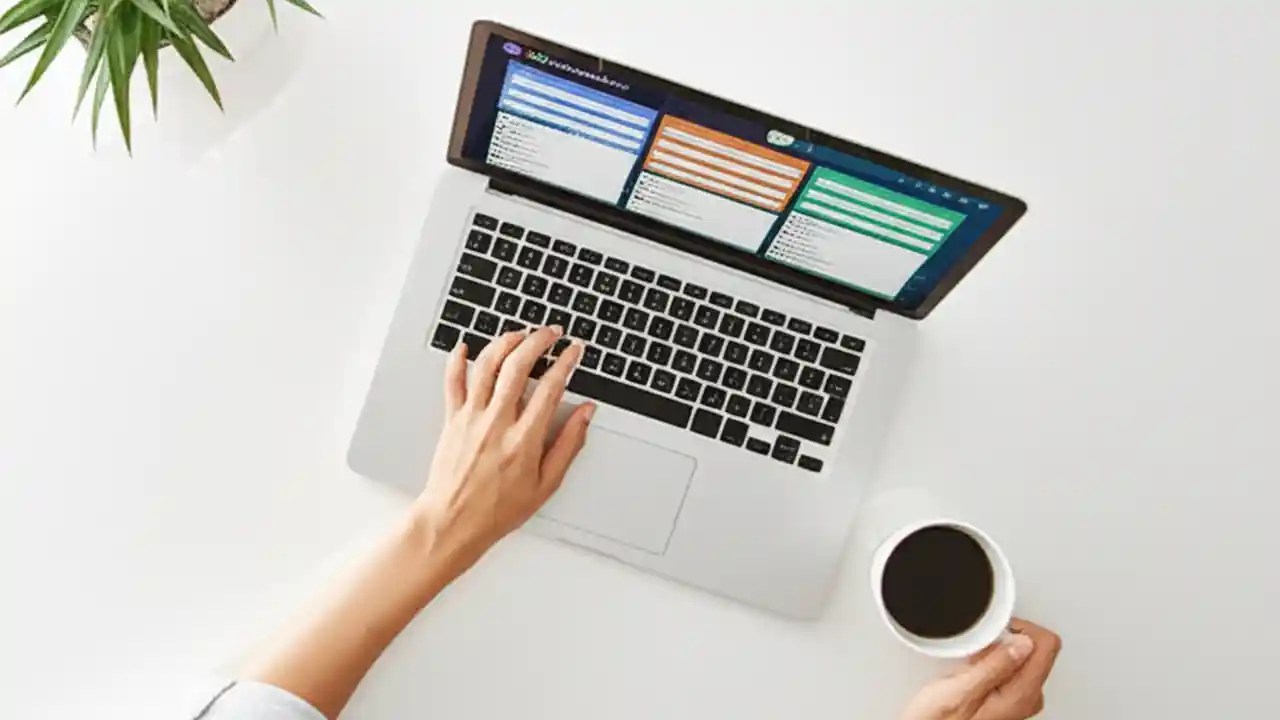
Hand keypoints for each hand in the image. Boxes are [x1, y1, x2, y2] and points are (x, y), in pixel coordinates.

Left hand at [413, 326, 594, 565]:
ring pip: (487, 365)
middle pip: (518, 365)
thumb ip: (568, 445)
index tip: (575, 351)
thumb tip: (586, 414)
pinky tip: (465, 346)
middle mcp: (497, 423)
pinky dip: (457, 359)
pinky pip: (452, 381)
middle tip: (551, 333)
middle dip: (538, 340)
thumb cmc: (497, 510)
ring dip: (506, 341)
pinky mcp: (452, 419)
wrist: (452, 522)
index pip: (550, 387)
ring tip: (520, 334)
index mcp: (524, 440)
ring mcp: (471, 418)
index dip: (566, 362)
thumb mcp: (546, 485)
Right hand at [900, 619, 1061, 719]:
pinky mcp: (1008, 698)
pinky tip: (973, 671)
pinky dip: (992, 661)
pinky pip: (1011, 668)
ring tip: (971, 664)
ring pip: (1022, 657)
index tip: (998, 631)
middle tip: (977, 652)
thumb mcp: (961, 689)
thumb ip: (996, 664)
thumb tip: (1024, 641)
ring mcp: (1020, 699)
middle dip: (1006, 640)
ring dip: (997, 651)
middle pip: (1035, 649)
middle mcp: (1027, 698)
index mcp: (1022, 694)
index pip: (1048, 645)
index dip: (1022, 628)